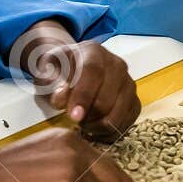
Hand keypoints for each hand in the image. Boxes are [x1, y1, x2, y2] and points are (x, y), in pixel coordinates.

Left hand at [13, 23, 140, 141]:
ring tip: (84, 122)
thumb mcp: (47, 72)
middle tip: (74, 118)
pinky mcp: (135, 99)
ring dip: (98, 125)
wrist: (74, 69)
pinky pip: (128, 120)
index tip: (73, 116)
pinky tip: (97, 127)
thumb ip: (50, 83)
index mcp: (93, 51)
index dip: (83, 95)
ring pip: (118, 113)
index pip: (92, 72)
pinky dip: (111, 130)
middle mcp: (116, 64)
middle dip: (87, 116)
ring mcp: (128, 82)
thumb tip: (62, 98)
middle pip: (106, 98)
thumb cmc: (60, 71)